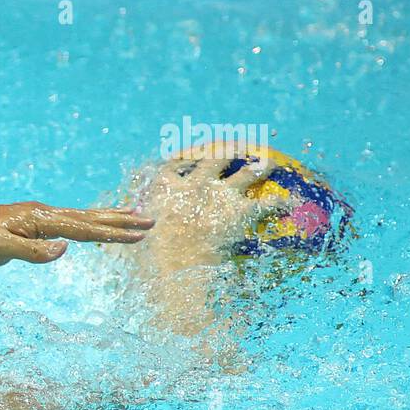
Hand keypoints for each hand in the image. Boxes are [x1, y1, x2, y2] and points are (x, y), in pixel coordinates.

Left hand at [0, 201, 154, 268]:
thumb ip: (32, 252)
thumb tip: (66, 248)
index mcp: (40, 220)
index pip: (85, 228)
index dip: (114, 233)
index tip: (141, 235)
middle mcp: (41, 214)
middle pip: (89, 218)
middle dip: (119, 222)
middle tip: (150, 223)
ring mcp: (34, 217)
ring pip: (79, 217)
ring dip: (106, 219)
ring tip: (130, 216)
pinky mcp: (27, 223)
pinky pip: (65, 222)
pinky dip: (84, 222)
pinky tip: (86, 226)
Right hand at [136, 155, 284, 266]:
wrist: (175, 263)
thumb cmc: (148, 253)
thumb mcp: (133, 236)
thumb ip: (132, 229)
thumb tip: (119, 238)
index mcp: (167, 187)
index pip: (175, 164)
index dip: (183, 157)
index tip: (187, 156)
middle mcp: (195, 184)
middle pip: (215, 157)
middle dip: (228, 149)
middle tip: (238, 146)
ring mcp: (219, 196)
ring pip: (246, 172)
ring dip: (260, 164)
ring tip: (269, 161)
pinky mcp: (240, 213)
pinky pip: (266, 204)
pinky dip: (280, 202)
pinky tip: (290, 200)